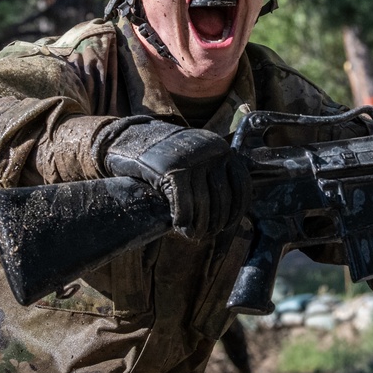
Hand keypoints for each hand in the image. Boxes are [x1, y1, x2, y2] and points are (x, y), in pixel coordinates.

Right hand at [98, 119, 251, 239]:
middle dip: (217, 221)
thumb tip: (231, 209)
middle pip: (223, 197)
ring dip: (200, 225)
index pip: (241, 185)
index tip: (229, 225)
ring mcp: (192, 159)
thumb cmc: (167, 155)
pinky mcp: (172, 169)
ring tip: (194, 235)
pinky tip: (179, 227)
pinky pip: (184, 204)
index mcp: (221, 149)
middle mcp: (211, 152)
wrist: (131, 137)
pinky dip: (183, 220)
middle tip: (208, 233)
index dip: (237, 210)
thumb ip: (214, 174)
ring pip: (204, 204)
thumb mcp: (197, 157)